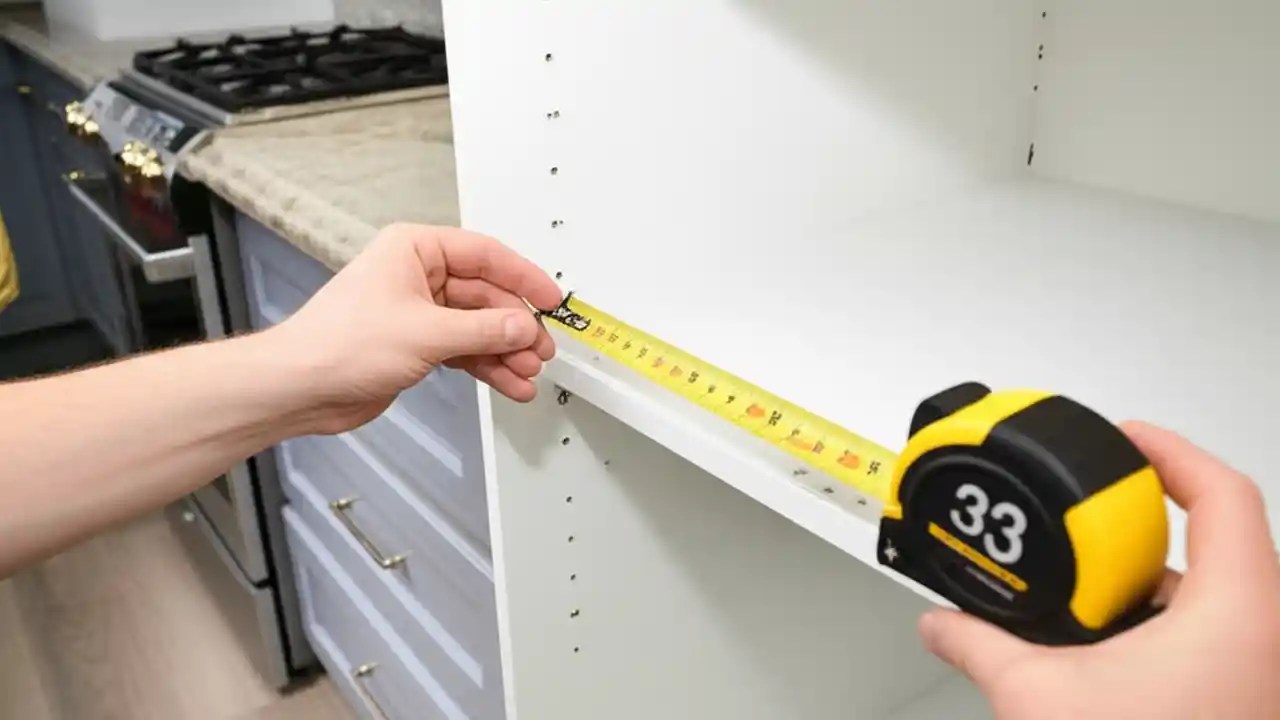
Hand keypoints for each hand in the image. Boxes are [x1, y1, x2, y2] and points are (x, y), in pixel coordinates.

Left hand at [270, 224, 562, 433]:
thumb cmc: (338, 343)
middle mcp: (418, 276)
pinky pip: (465, 350)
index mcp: (415, 250)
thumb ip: (482, 329)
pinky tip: (509, 383)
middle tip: (540, 349)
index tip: (551, 299)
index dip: (523, 277)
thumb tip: (522, 326)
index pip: (485, 254)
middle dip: (515, 326)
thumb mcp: (425, 332)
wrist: (299, 387)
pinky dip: (487, 366)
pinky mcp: (416, 345)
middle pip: (486, 296)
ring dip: (505, 352)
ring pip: (478, 327)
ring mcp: (418, 312)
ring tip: (528, 373)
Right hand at [919, 422, 1279, 718]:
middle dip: (1143, 524)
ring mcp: (1258, 673)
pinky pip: (1212, 638)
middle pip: (1219, 540)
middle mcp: (1265, 638)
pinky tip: (1108, 649)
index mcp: (1240, 615)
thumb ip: (981, 648)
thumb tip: (941, 625)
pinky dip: (1161, 627)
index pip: (1222, 494)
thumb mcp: (1043, 700)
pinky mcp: (1242, 699)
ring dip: (1150, 582)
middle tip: (1091, 514)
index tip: (1125, 438)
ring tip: (1086, 585)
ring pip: (1216, 595)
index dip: (1170, 450)